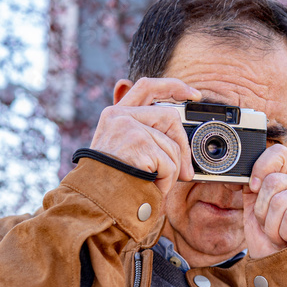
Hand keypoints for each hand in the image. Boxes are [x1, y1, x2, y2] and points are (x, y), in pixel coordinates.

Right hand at [90, 78, 201, 194]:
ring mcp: (129, 128)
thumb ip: (145, 137)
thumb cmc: (108, 181)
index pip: (147, 86)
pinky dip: (166, 182)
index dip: (174, 86)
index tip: (194, 94)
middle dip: (183, 145)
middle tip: (186, 171)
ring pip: (172, 146)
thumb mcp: (122, 151)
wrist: (92, 200)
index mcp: (115, 114)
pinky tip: (150, 187)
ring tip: (151, 183)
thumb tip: (182, 146)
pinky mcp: (139, 143)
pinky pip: (170, 164)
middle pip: (170, 116)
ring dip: (170, 172)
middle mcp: (120, 115)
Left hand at [243, 145, 286, 258]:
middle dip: (263, 213)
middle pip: (272, 182)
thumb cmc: (273, 246)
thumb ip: (252, 191)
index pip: (278, 153)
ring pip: (280, 202)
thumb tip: (242, 175)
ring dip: (274, 227)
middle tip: (273, 228)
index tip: (252, 187)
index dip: (260, 166)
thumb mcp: (255, 214)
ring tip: (284, 237)